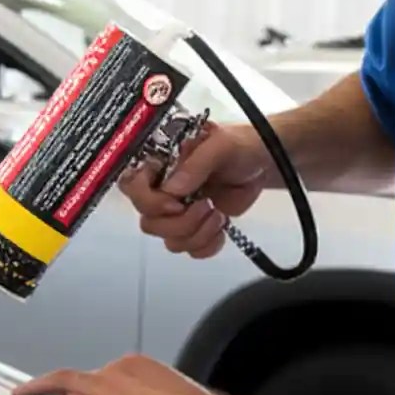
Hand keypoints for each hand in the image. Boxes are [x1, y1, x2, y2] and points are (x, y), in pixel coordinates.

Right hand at [118, 122, 267, 260]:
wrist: (263, 163)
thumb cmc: (240, 145)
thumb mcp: (221, 144)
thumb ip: (196, 163)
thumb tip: (172, 189)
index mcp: (160, 163)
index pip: (131, 187)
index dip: (149, 202)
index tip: (176, 203)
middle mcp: (162, 189)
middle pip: (149, 222)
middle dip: (180, 223)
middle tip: (207, 206)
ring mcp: (178, 212)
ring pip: (169, 241)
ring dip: (197, 234)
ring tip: (219, 215)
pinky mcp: (196, 228)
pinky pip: (189, 250)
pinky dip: (207, 245)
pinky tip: (222, 228)